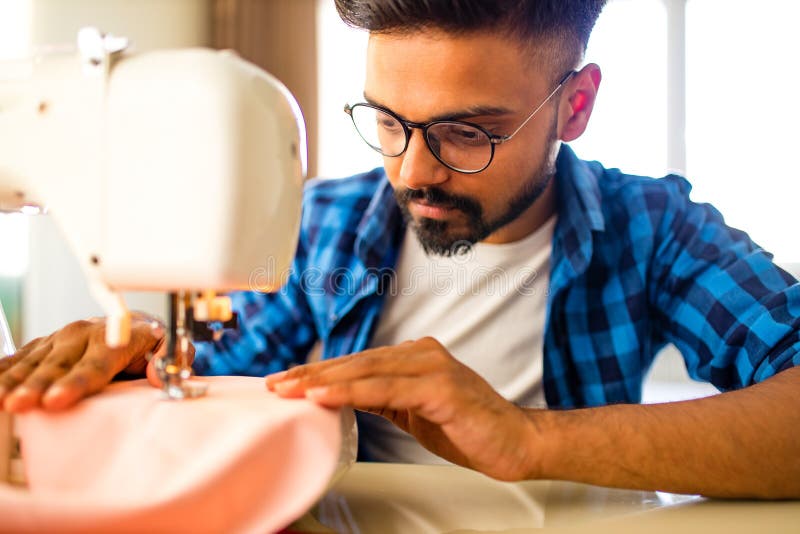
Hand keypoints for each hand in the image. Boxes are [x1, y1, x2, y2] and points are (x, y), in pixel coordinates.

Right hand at [0, 314, 181, 412]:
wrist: (130, 325)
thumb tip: (157, 373)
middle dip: (38, 385)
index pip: (95, 365)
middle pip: (58, 365)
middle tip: (22, 404)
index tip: (57, 400)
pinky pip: (19, 357)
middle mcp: (82, 335)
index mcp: (113, 339)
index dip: (75, 384)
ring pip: (34, 361)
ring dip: (15, 380)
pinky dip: (5, 371)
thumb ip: (169, 358)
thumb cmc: (149, 344)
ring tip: (4, 400)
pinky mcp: (43, 344)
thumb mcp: (168, 347)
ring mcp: (59, 339)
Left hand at [266, 337, 541, 480]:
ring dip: (322, 380)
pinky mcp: (439, 386)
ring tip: (289, 390)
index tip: (288, 382)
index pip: (359, 362)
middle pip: (356, 361)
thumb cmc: (469, 429)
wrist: (517, 443)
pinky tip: (323, 396)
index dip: (321, 371)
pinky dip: (350, 391)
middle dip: (312, 373)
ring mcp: (431, 366)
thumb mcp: (415, 412)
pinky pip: (385, 389)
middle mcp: (422, 354)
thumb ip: (384, 399)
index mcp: (416, 357)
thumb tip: (344, 398)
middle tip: (276, 384)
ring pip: (365, 370)